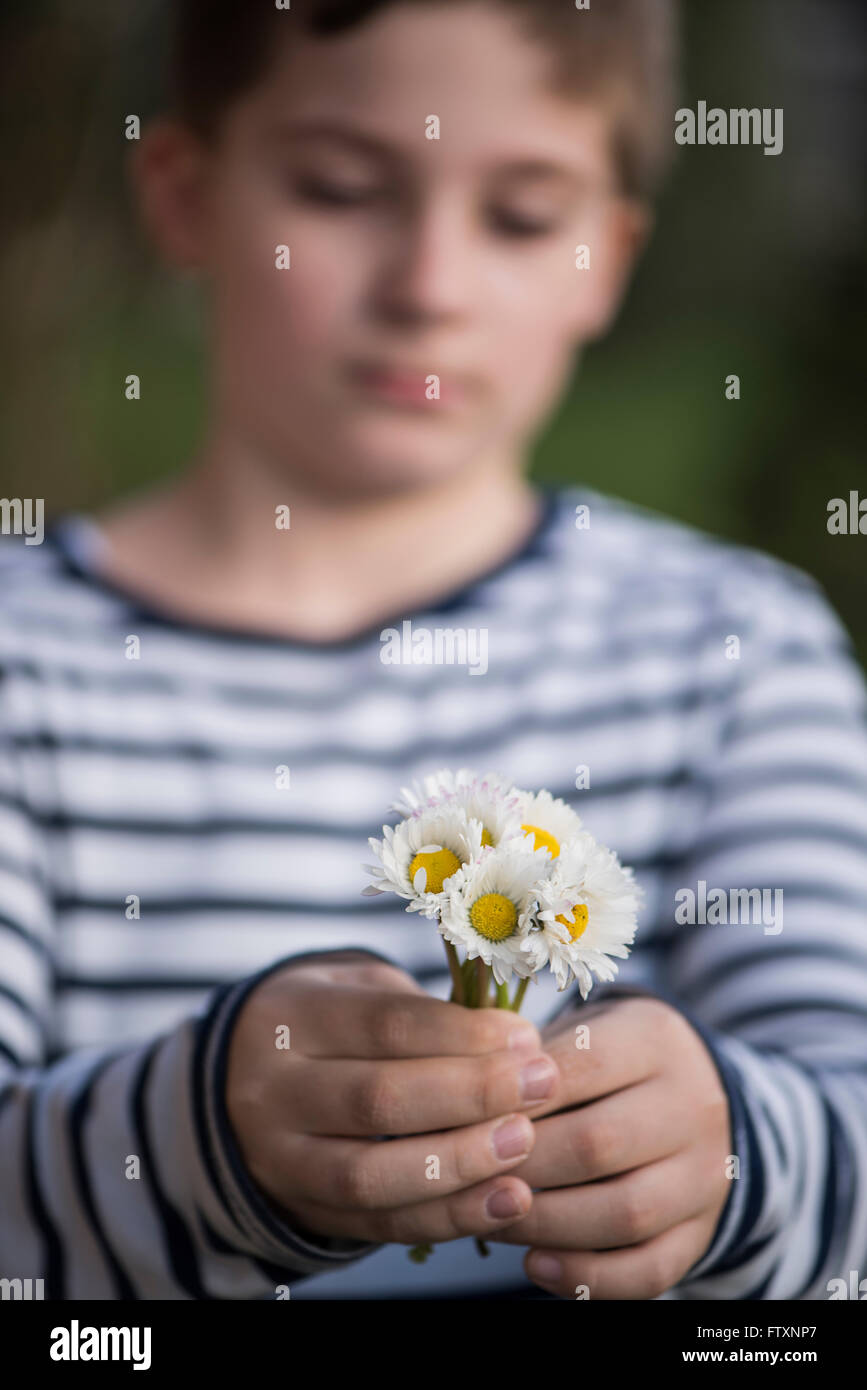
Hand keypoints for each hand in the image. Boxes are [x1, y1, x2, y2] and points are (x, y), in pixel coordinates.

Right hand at [225, 951, 561, 1247]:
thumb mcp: (358, 989)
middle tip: (542, 1084)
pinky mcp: (304, 1211)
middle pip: (378, 1099)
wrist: (245, 1079)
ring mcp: (280, 1159)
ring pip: (371, 1175)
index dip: (462, 1034)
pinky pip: (379, 1225)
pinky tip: (506, 1201)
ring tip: (525, 1142)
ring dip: (461, 1164)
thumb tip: (517, 1043)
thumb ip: (425, 1012)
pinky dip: (449, 1218)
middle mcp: (273, 1090)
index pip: (385, 1026)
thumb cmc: (334, 1021)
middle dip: (472, 1094)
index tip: (526, 1037)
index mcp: (290, 1017)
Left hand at [488, 994, 731, 1298]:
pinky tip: (533, 1265)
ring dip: (544, 1224)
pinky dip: (587, 1277)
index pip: (583, 1064)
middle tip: (466, 1172)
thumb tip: (460, 1098)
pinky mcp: (701, 1231)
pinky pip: (650, 1271)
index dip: (518, 1093)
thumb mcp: (581, 1031)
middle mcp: (692, 1105)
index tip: (465, 1111)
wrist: (691, 1092)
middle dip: (521, 1164)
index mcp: (655, 1040)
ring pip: (625, 1213)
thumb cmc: (606, 1060)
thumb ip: (529, 1058)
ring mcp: (704, 1174)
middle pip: (599, 1143)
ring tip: (489, 1218)